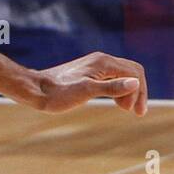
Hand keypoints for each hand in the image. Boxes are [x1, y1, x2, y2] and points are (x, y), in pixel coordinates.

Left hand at [32, 52, 147, 115]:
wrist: (34, 90)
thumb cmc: (57, 93)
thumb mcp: (86, 92)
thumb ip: (111, 88)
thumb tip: (135, 83)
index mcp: (104, 63)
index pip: (134, 73)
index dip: (139, 92)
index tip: (135, 112)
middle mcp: (102, 60)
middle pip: (131, 72)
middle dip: (137, 91)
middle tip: (138, 112)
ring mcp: (95, 66)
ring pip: (121, 75)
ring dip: (128, 91)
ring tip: (127, 109)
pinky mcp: (87, 73)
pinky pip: (110, 78)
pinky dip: (117, 89)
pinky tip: (115, 101)